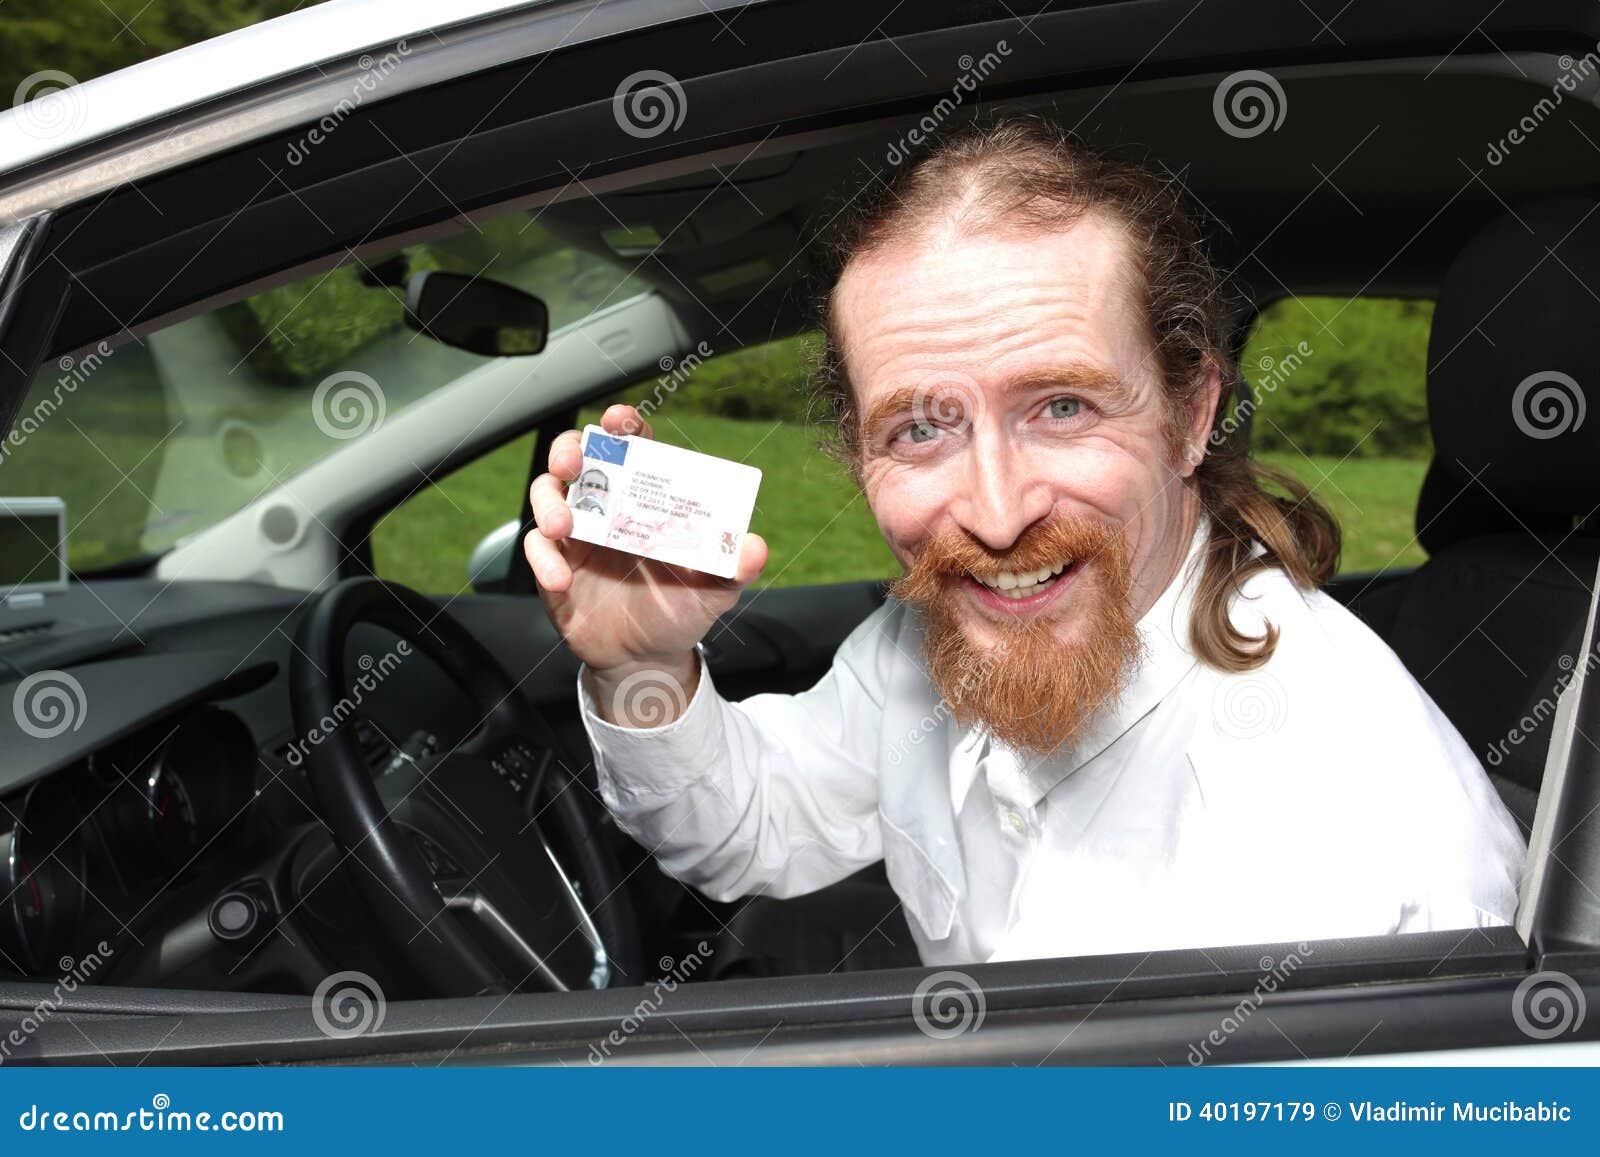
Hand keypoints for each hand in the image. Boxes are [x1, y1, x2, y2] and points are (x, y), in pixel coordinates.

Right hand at [523, 404, 766, 724]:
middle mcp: (609, 506)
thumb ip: (734, 568)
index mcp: (647, 499)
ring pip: (547, 492)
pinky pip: (535, 546)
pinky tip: (560, 578)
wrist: (646, 660)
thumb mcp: (714, 591)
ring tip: (562, 525)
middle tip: (573, 462)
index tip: (618, 419)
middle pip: (580, 457)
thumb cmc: (680, 611)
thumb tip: (755, 548)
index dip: (623, 425)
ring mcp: (577, 533)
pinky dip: (542, 558)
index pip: (633, 447)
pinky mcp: (553, 563)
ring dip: (549, 501)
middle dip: (570, 449)